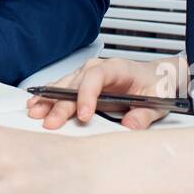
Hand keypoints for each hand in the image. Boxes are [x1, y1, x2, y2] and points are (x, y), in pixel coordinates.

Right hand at [27, 56, 181, 129]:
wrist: (158, 77)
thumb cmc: (156, 84)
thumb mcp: (158, 101)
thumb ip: (144, 115)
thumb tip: (130, 125)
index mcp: (116, 67)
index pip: (96, 78)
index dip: (87, 96)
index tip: (83, 115)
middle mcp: (97, 68)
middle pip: (74, 84)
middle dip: (61, 104)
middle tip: (51, 122)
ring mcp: (87, 75)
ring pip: (64, 85)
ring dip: (49, 99)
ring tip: (34, 111)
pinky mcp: (82, 84)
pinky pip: (62, 88)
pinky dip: (49, 96)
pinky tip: (37, 103)